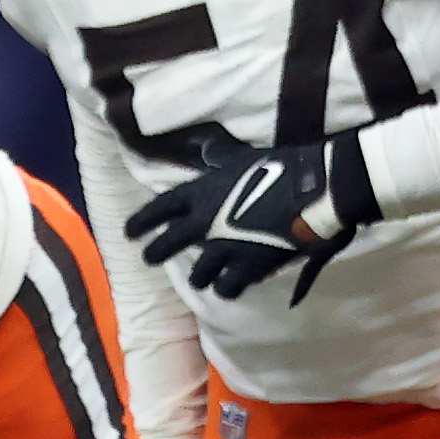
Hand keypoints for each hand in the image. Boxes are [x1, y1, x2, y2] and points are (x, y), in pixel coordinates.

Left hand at [125, 138, 364, 304]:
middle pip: (167, 245)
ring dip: (200, 275)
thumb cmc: (278, 168)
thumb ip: (219, 157)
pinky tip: (231, 286)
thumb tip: (206, 150)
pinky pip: (227, 288)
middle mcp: (203, 224)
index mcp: (199, 193)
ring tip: (203, 276)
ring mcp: (223, 249)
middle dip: (156, 253)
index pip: (159, 209)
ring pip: (197, 274)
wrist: (310, 192)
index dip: (142, 221)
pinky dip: (228, 288)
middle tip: (149, 258)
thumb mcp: (241, 157)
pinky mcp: (247, 268)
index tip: (129, 232)